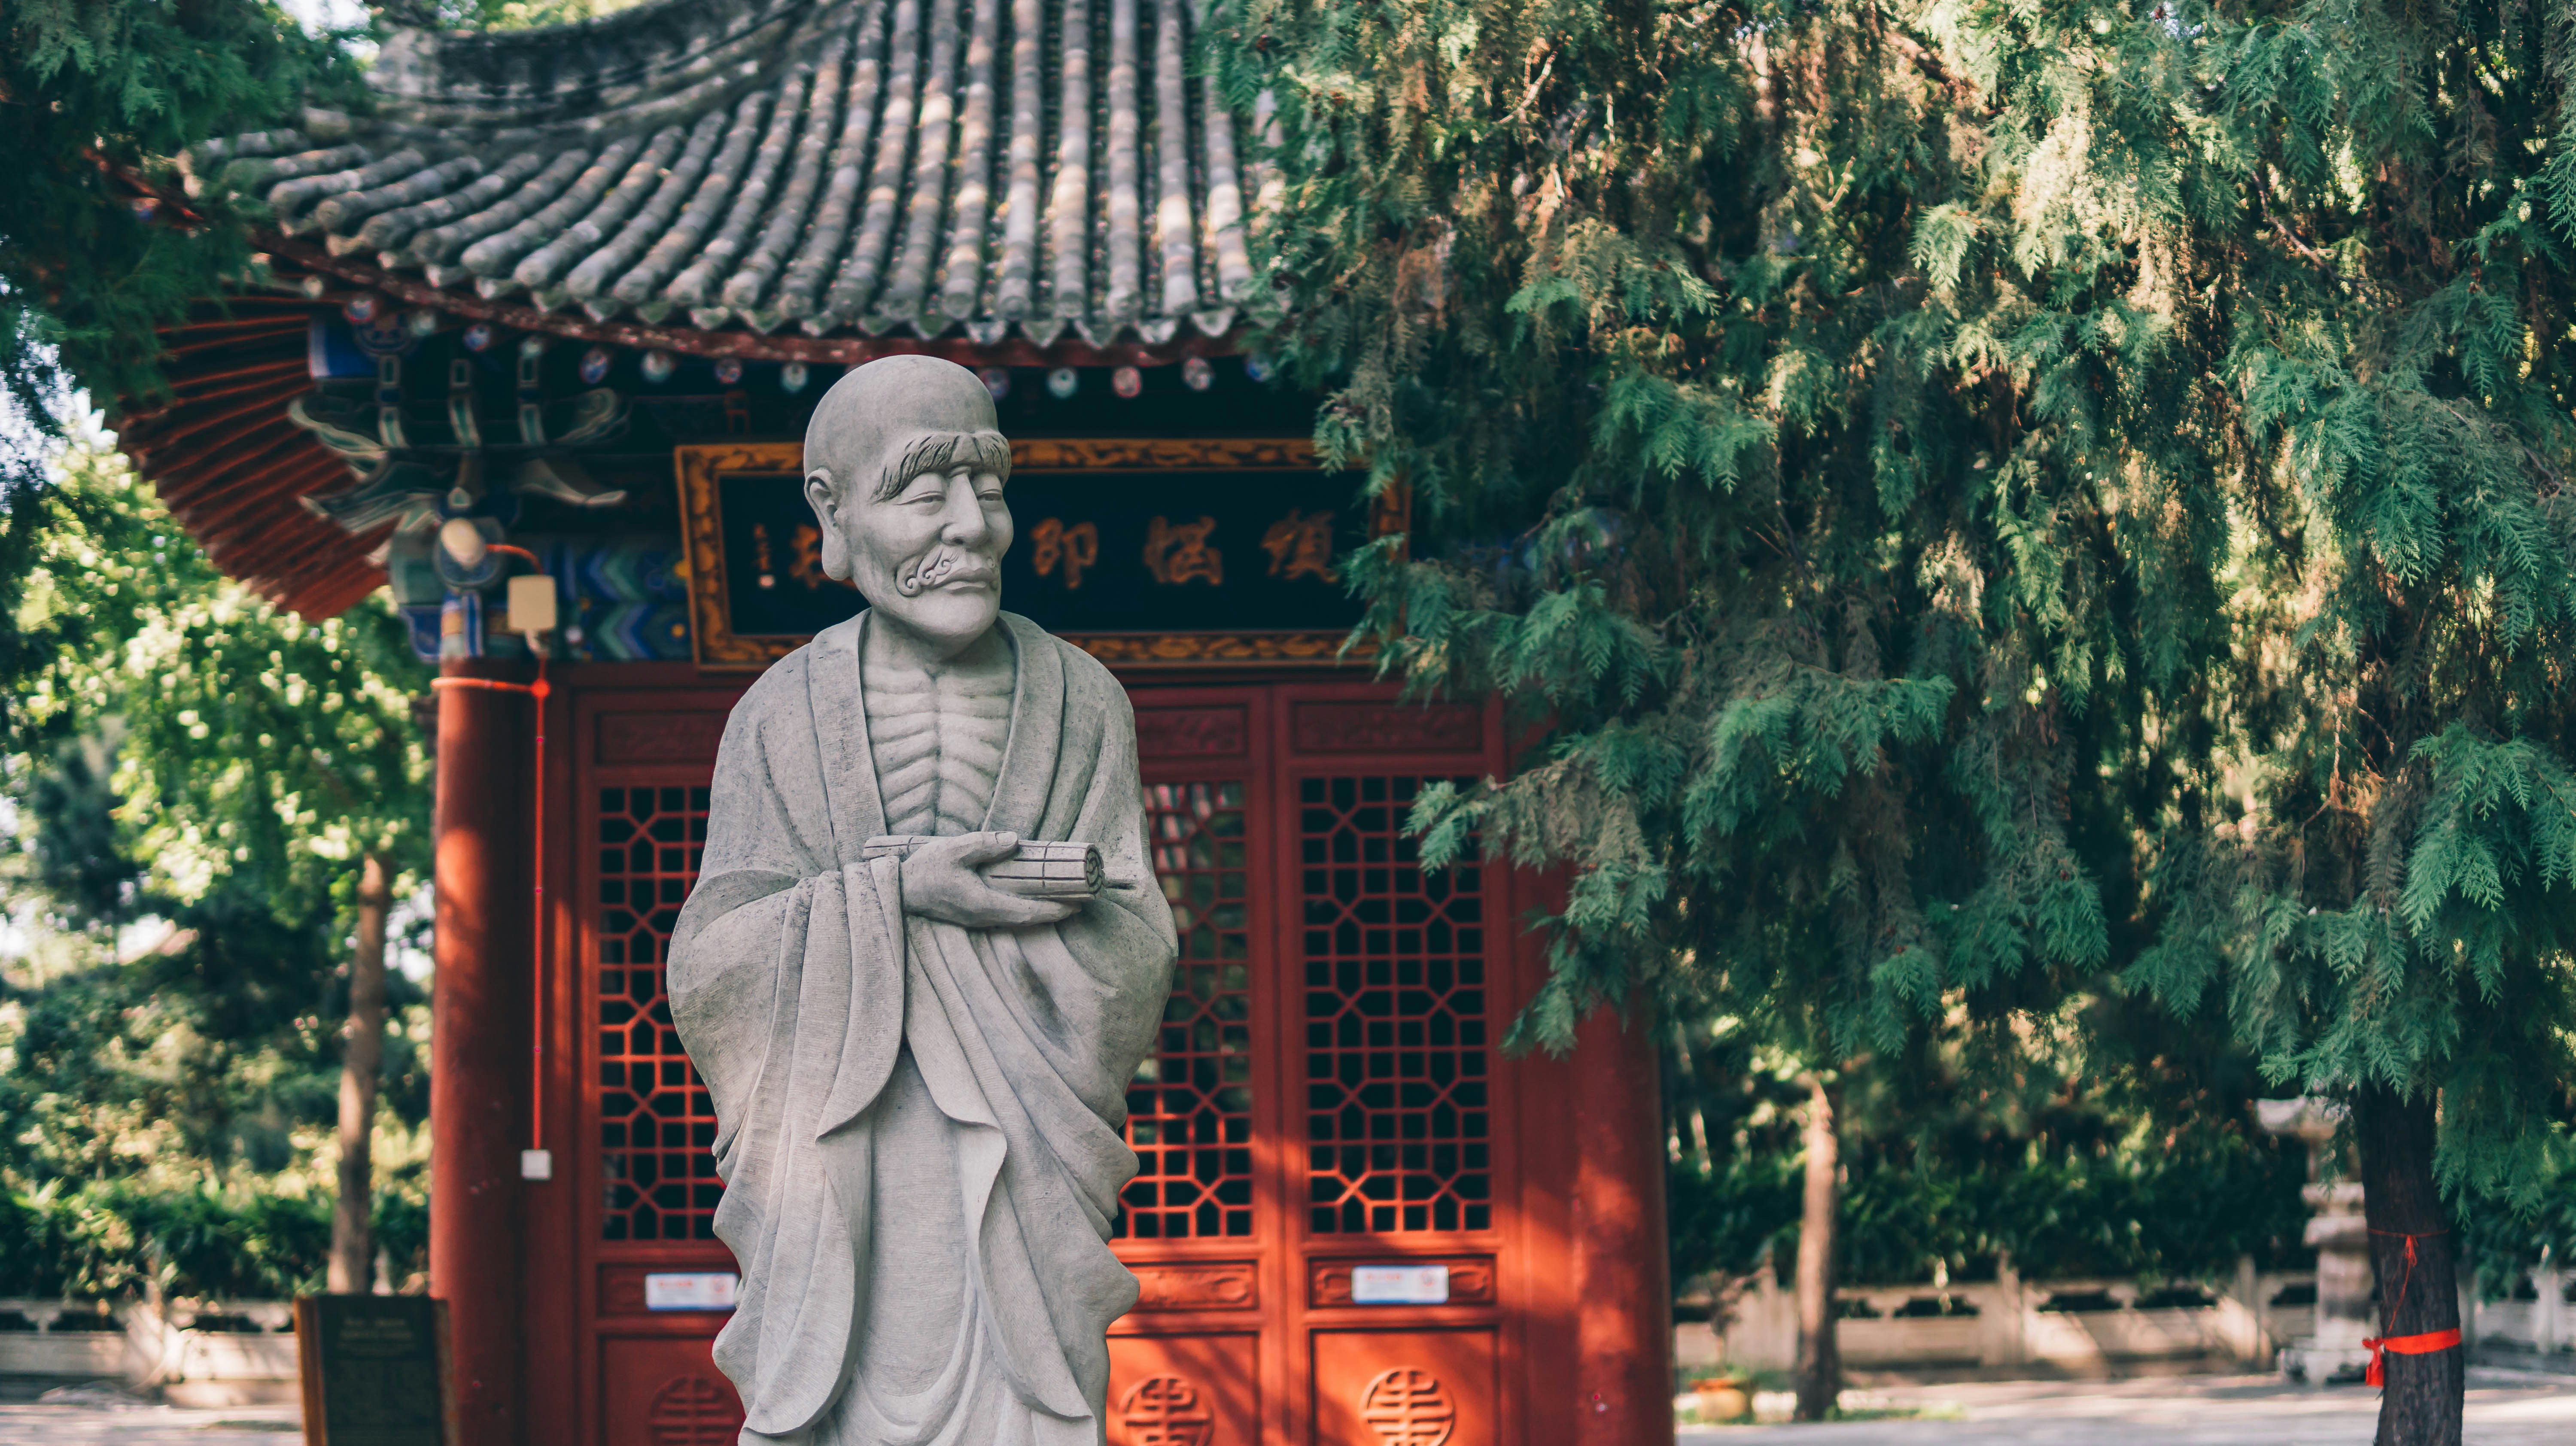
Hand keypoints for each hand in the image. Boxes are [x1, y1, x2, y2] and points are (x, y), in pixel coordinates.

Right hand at [897, 831, 1082, 929]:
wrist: (899, 889)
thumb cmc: (925, 869)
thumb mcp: (954, 849)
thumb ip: (985, 845)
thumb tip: (1014, 840)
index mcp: (982, 904)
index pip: (1026, 912)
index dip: (1053, 910)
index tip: (1075, 904)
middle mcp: (982, 917)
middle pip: (1026, 920)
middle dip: (1053, 912)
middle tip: (1078, 902)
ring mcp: (976, 919)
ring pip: (1016, 920)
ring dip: (1039, 912)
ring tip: (1061, 900)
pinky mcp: (971, 916)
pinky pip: (1005, 917)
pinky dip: (1023, 910)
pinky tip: (1030, 899)